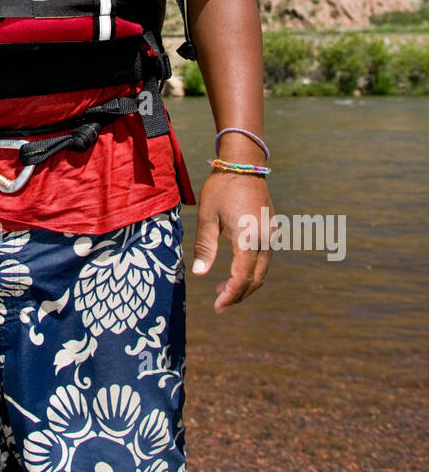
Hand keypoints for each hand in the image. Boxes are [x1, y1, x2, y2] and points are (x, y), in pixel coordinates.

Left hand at [190, 175, 272, 312]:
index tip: (217, 306)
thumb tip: (200, 274)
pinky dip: (252, 270)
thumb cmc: (221, 189)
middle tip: (219, 301)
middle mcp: (265, 240)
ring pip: (263, 271)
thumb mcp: (207, 217)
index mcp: (249, 239)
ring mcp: (271, 235)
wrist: (243, 165)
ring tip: (223, 288)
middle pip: (256, 279)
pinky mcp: (271, 230)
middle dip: (238, 294)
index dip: (230, 295)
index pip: (242, 277)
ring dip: (246, 283)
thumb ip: (205, 247)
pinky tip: (235, 270)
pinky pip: (265, 259)